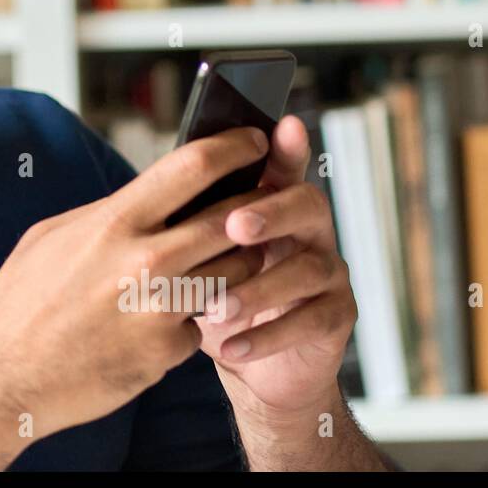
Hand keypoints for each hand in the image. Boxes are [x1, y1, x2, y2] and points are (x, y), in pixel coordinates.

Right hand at [0, 127, 271, 441]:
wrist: (3, 378)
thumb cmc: (19, 303)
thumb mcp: (51, 237)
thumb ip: (105, 212)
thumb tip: (146, 194)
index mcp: (114, 221)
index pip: (193, 166)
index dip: (235, 146)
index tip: (255, 141)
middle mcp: (145, 260)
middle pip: (234, 219)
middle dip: (256, 208)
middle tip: (264, 204)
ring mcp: (162, 309)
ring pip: (238, 272)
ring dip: (239, 263)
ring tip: (224, 260)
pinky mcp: (168, 351)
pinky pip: (203, 322)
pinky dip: (193, 319)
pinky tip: (166, 320)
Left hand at [192, 115, 357, 419]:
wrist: (249, 360)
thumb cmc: (214, 293)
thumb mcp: (195, 254)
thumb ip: (188, 220)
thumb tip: (150, 190)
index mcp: (273, 204)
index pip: (281, 167)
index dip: (286, 147)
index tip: (280, 127)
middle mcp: (308, 230)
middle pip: (307, 204)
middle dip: (271, 212)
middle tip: (234, 226)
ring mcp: (328, 272)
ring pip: (309, 268)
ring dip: (260, 287)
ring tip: (216, 308)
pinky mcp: (337, 315)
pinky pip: (313, 320)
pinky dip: (269, 335)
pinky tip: (231, 347)